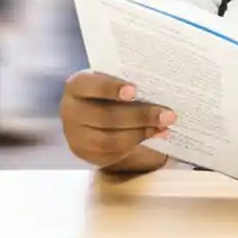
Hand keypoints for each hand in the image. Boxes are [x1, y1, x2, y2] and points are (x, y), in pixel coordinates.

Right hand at [60, 71, 176, 170]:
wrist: (89, 118)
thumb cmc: (106, 94)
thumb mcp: (112, 84)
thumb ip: (128, 88)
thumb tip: (160, 97)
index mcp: (76, 86)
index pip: (89, 85)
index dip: (110, 88)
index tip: (134, 90)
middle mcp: (70, 111)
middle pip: (106, 116)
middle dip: (140, 116)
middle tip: (168, 115)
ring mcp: (75, 135)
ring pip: (111, 139)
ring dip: (141, 133)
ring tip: (163, 127)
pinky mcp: (85, 153)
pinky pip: (113, 152)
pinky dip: (136, 143)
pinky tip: (153, 135)